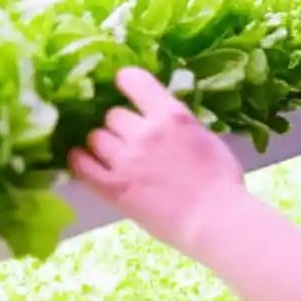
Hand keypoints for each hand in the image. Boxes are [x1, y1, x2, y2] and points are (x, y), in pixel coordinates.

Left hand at [69, 68, 245, 255]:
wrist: (214, 220)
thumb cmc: (221, 181)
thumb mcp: (204, 136)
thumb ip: (178, 123)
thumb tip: (162, 117)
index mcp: (171, 115)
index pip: (134, 80)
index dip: (126, 81)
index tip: (124, 86)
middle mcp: (144, 131)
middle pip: (113, 114)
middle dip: (121, 125)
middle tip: (132, 139)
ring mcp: (126, 159)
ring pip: (96, 137)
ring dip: (103, 143)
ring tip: (113, 155)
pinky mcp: (113, 187)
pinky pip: (81, 165)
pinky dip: (80, 160)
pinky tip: (83, 161)